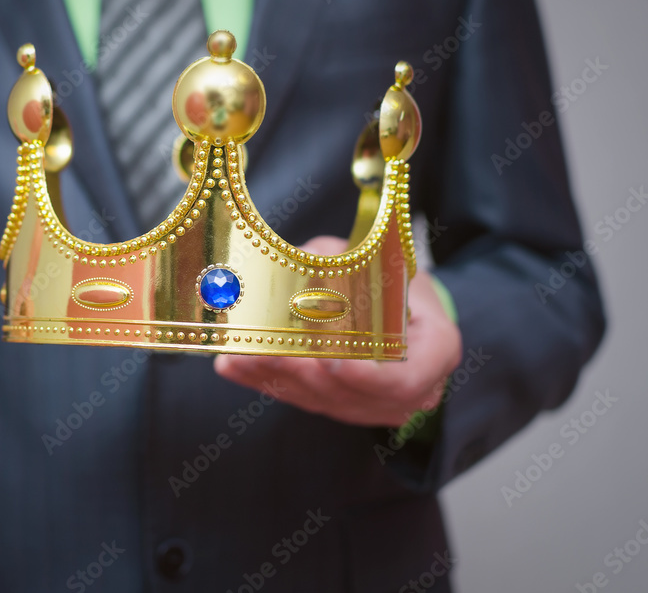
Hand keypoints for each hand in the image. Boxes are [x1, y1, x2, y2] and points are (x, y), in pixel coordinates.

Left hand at [214, 236, 461, 427]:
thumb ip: (345, 262)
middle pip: (352, 395)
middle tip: (269, 352)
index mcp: (435, 353)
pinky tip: (232, 366)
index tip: (333, 362)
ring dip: (277, 378)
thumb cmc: (400, 283)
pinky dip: (265, 381)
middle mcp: (409, 391)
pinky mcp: (339, 407)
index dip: (368, 378)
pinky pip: (301, 399)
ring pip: (321, 401)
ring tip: (240, 356)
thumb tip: (302, 259)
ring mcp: (372, 405)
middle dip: (305, 375)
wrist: (408, 314)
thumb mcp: (384, 259)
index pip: (407, 381)